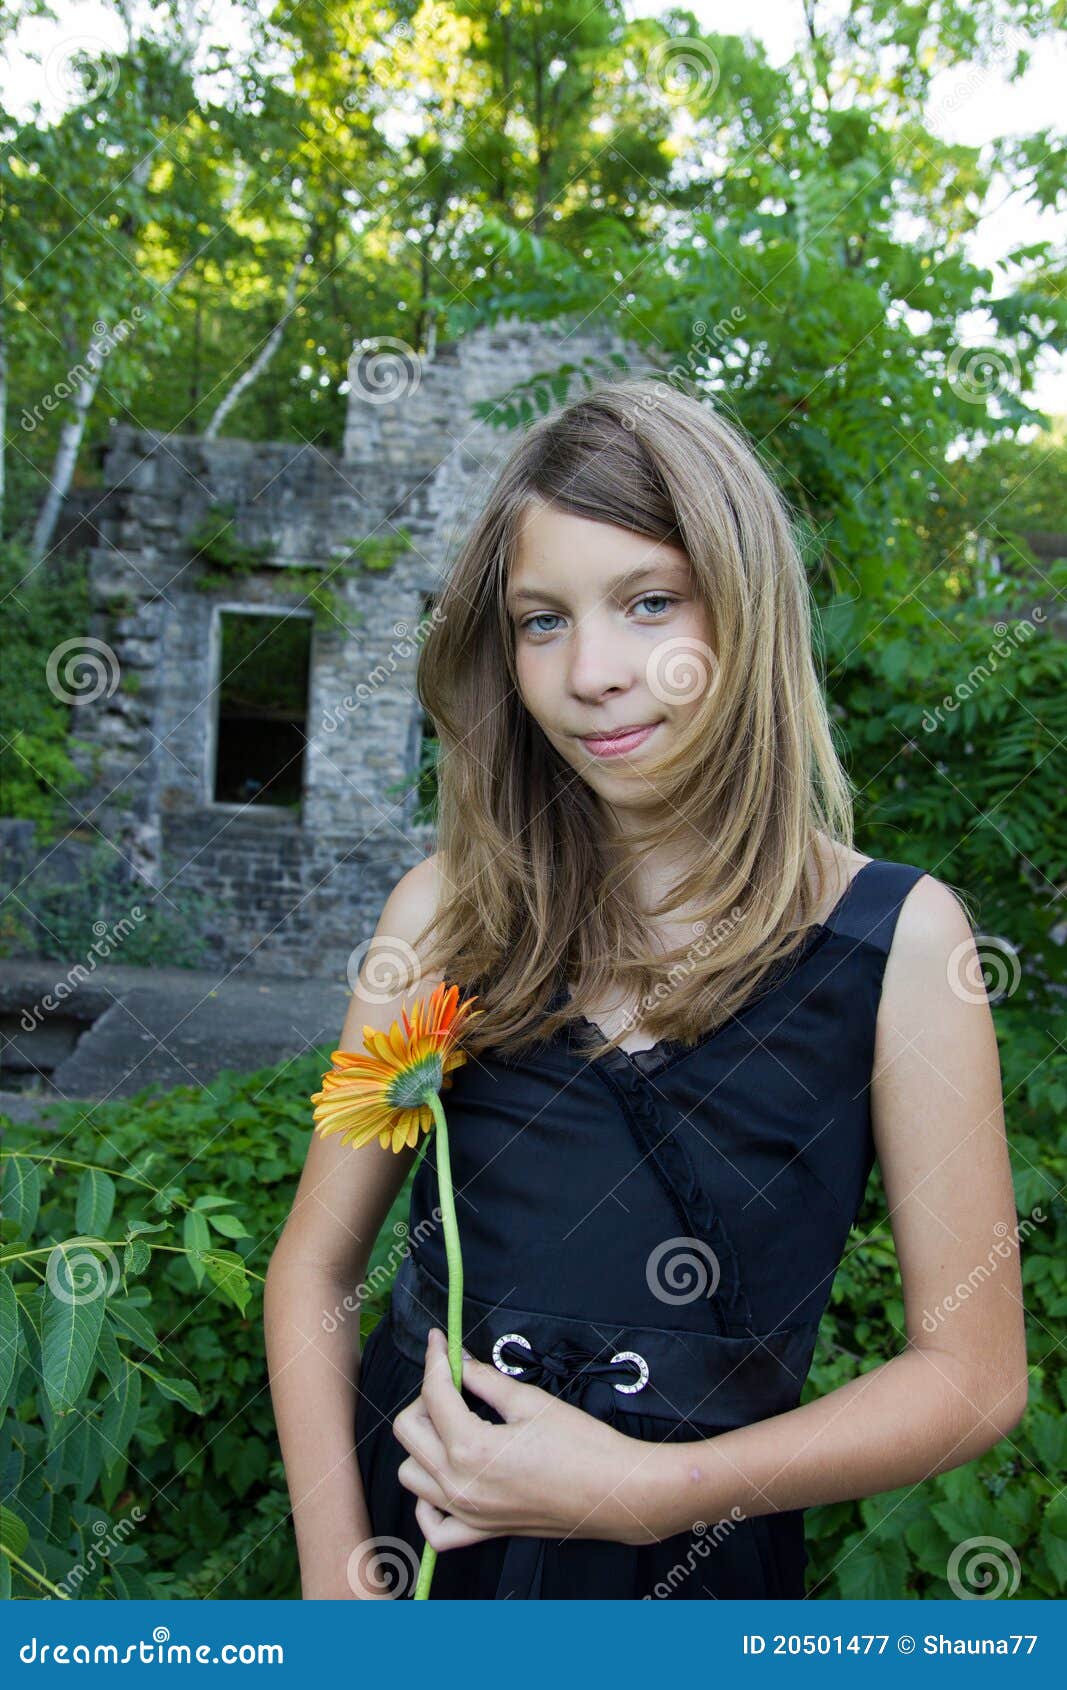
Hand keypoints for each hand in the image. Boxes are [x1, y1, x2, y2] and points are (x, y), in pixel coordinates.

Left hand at [390, 1326, 675, 1551]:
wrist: (614, 1492)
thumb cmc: (582, 1445)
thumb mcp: (530, 1401)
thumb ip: (485, 1379)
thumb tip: (460, 1360)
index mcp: (471, 1448)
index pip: (434, 1392)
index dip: (435, 1358)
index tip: (439, 1340)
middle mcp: (459, 1485)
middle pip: (409, 1430)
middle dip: (425, 1397)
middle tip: (453, 1381)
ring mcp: (467, 1513)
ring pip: (410, 1474)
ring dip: (423, 1444)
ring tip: (453, 1425)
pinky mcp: (481, 1531)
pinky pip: (433, 1525)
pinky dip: (428, 1502)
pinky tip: (447, 1477)